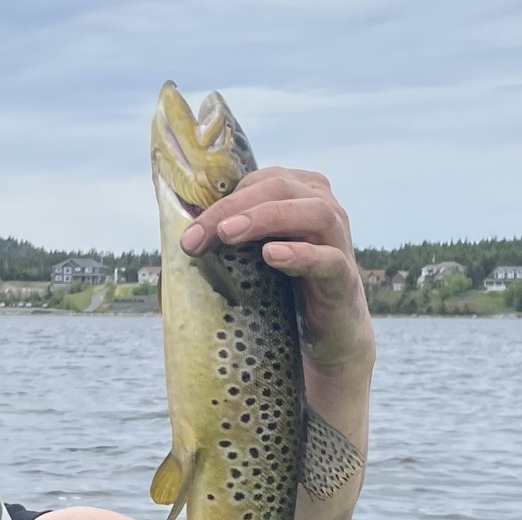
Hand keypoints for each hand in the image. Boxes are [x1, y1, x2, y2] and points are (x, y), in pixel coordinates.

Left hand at [178, 167, 374, 376]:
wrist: (329, 334)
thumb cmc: (289, 289)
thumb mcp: (257, 256)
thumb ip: (232, 237)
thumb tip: (177, 235)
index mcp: (301, 193)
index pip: (258, 182)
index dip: (221, 200)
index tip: (189, 231)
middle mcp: (325, 208)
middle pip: (280, 188)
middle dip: (233, 208)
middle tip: (199, 235)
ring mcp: (339, 241)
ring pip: (311, 211)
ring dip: (265, 218)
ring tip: (228, 235)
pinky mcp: (344, 276)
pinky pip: (327, 258)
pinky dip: (299, 253)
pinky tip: (271, 255)